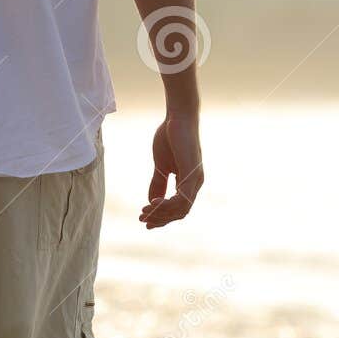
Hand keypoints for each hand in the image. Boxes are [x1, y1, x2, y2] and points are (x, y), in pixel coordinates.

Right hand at [140, 114, 203, 229]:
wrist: (178, 116)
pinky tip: (153, 203)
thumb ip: (158, 183)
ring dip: (161, 213)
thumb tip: (150, 202)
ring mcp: (196, 179)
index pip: (177, 209)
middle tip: (142, 220)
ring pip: (181, 209)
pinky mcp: (193, 173)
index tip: (145, 221)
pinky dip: (167, 204)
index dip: (161, 217)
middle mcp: (195, 184)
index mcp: (189, 182)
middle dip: (160, 219)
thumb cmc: (170, 136)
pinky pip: (182, 198)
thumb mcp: (161, 165)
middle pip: (179, 213)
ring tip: (144, 211)